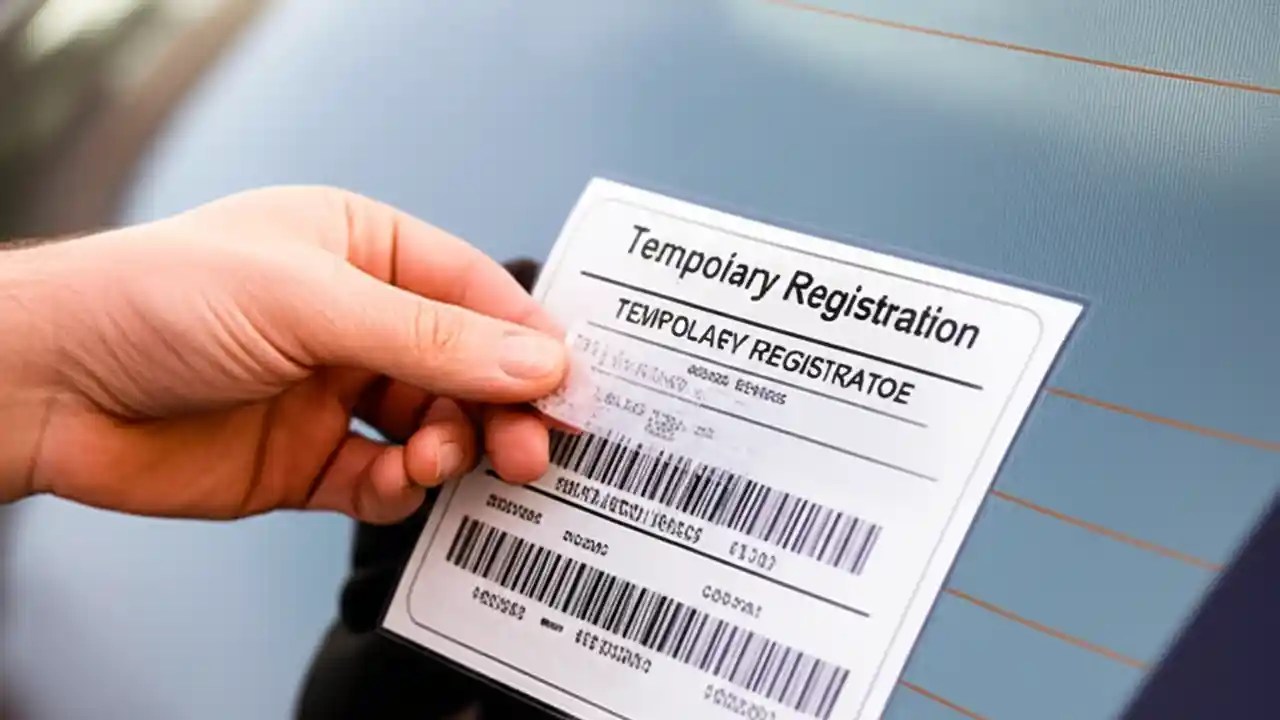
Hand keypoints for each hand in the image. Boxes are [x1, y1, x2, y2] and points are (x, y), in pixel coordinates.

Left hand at [0, 186, 567, 522]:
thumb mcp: (311, 302)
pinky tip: (394, 483)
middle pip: (465, 368)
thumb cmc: (159, 299)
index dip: (527, 338)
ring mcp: (333, 393)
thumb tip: (538, 360)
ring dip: (452, 448)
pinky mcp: (307, 461)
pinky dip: (401, 489)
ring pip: (432, 426)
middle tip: (529, 447)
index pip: (471, 291)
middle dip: (501, 407)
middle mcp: (356, 320)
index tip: (570, 385)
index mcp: (361, 249)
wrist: (48, 386)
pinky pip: (382, 480)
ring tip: (440, 459)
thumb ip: (430, 340)